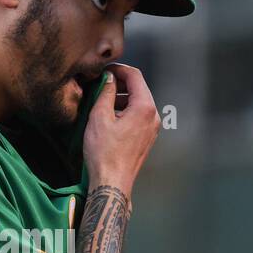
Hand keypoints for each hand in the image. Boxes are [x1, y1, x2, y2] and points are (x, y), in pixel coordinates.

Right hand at [83, 62, 159, 200]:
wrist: (112, 183)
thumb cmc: (104, 153)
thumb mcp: (99, 117)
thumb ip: (105, 93)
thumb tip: (108, 78)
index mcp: (144, 108)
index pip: (135, 76)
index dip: (118, 69)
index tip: (104, 70)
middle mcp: (153, 116)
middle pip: (138, 89)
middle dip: (119, 83)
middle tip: (100, 84)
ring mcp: (152, 129)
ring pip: (138, 103)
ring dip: (121, 98)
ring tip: (102, 102)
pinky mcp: (147, 138)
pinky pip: (138, 116)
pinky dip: (125, 110)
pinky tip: (109, 118)